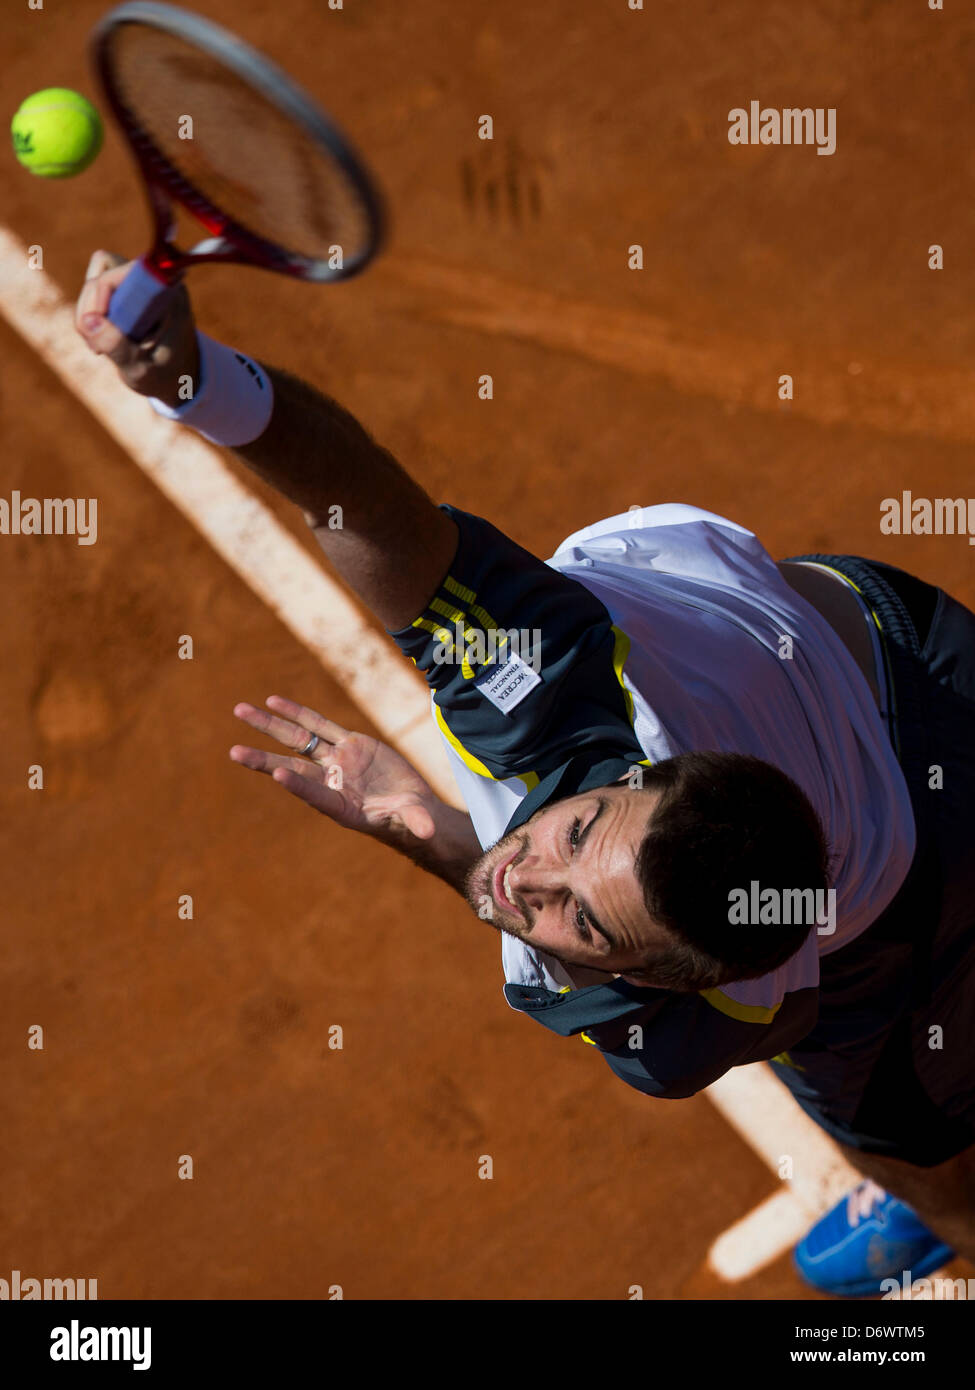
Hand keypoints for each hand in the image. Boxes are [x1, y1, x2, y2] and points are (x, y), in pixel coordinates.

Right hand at [74, 249, 199, 405]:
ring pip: (97, 278)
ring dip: (89, 312)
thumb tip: (88, 321)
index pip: (121, 269)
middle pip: (103, 269)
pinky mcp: (132, 290)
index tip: (98, 326)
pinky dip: (92, 313)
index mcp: (168, 294)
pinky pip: (98, 290)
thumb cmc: (166, 375)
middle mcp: (156, 280)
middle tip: (97, 346)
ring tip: (99, 346)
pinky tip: (102, 337)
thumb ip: (117, 346)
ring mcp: (143, 282)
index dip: (100, 294)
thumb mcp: (142, 369)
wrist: (181, 378)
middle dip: (91, 308)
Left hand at [230, 695, 438, 844]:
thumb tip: (427, 829)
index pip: (317, 794)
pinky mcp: (351, 744)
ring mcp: (339, 761)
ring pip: (298, 740)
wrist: (412, 809)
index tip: (278, 776)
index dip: (300, 786)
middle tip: (233, 753)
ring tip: (241, 711)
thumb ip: (417, 822)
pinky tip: (273, 703)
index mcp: (343, 806)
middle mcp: (333, 782)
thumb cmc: (412, 821)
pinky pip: (319, 725)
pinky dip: (297, 714)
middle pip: (292, 767)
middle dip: (263, 760)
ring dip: (270, 726)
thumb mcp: (415, 821)